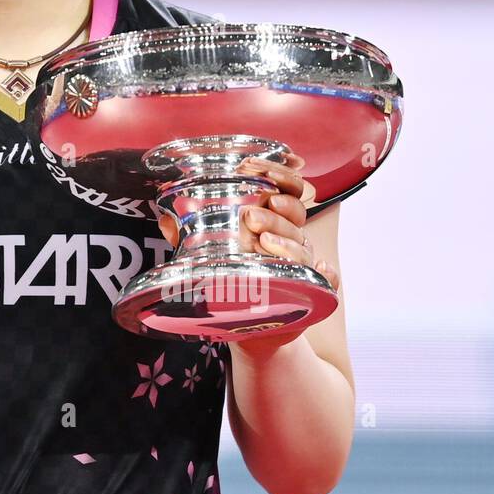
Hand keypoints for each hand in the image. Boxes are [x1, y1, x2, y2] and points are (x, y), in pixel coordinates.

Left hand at [156, 156, 339, 351]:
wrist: (248, 327)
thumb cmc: (231, 280)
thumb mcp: (205, 254)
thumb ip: (188, 236)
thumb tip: (165, 220)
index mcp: (271, 219)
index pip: (284, 188)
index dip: (277, 173)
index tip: (253, 166)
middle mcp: (289, 237)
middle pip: (294, 214)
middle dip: (274, 211)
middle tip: (250, 216)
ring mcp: (302, 264)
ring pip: (304, 245)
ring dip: (286, 241)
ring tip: (264, 242)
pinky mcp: (310, 291)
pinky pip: (328, 281)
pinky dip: (328, 273)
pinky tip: (320, 268)